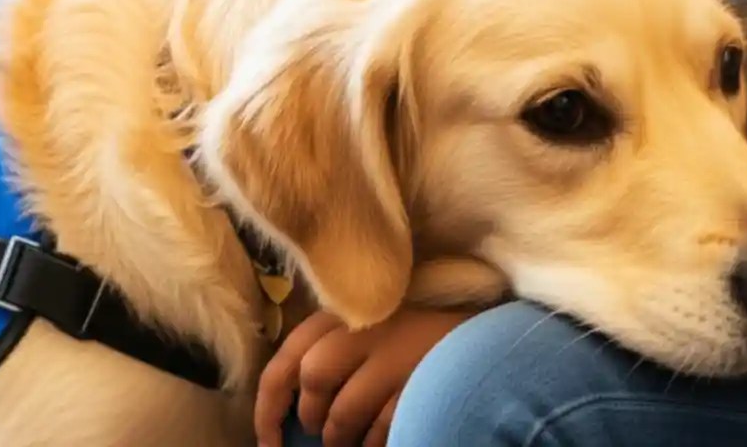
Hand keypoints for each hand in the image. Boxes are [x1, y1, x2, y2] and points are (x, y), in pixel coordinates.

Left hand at [255, 307, 470, 446]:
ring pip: (343, 414)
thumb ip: (325, 354)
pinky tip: (378, 440)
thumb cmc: (407, 339)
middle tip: (321, 431)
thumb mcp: (362, 333)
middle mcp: (366, 326)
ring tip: (349, 441)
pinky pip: (381, 428)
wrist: (479, 338)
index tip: (270, 441)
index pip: (285, 359)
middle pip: (313, 378)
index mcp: (340, 313)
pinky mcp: (425, 381)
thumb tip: (286, 406)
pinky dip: (373, 442)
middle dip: (311, 417)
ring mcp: (399, 352)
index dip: (268, 408)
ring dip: (340, 438)